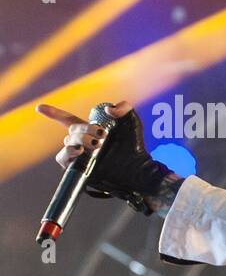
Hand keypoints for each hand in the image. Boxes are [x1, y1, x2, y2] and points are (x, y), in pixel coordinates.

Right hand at [40, 100, 176, 214]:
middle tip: (102, 135)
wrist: (137, 167)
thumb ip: (123, 107)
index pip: (67, 119)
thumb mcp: (132, 122)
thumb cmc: (134, 146)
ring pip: (68, 141)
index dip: (53, 113)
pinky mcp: (78, 167)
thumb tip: (108, 109)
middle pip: (72, 128)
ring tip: (97, 145)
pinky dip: (69, 152)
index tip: (39, 108)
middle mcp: (82, 142)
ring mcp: (80, 155)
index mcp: (89, 130)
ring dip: (80, 139)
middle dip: (86, 129)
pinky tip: (80, 151)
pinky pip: (63, 158)